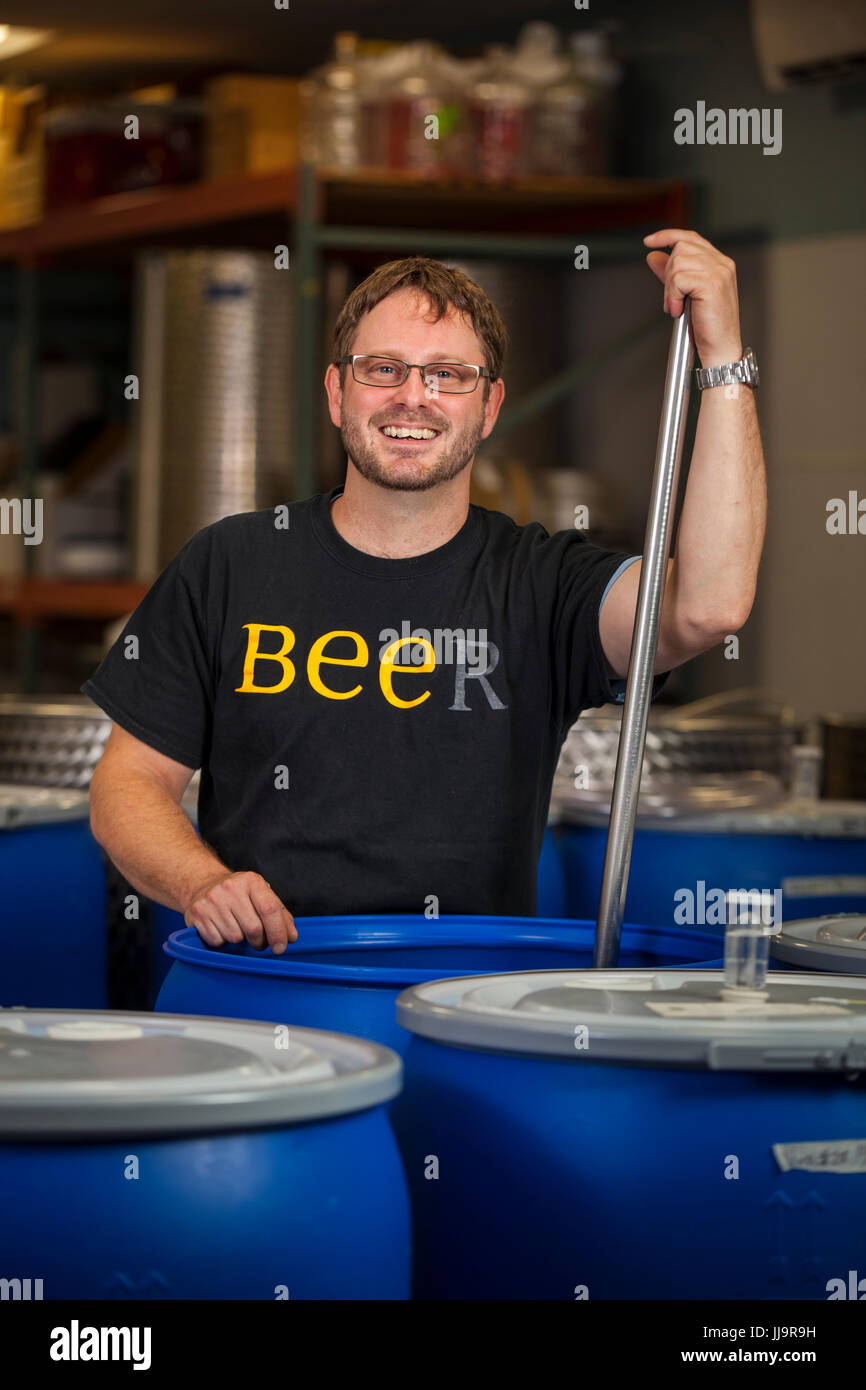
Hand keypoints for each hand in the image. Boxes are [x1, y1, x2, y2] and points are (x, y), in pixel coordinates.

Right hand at [184, 870, 297, 953]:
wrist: (203, 885)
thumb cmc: (238, 894)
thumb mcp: (260, 895)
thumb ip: (279, 914)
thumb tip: (291, 937)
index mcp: (251, 881)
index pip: (270, 909)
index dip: (278, 932)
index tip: (281, 947)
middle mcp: (231, 888)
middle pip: (254, 928)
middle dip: (260, 941)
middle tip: (259, 942)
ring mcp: (212, 900)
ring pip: (235, 937)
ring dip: (240, 940)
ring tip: (237, 928)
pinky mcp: (198, 913)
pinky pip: (218, 941)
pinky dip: (223, 941)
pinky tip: (222, 928)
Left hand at [643, 229, 741, 365]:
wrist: (721, 349)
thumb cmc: (707, 326)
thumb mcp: (686, 294)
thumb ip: (671, 274)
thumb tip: (653, 256)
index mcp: (719, 263)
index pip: (690, 237)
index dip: (668, 235)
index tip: (648, 242)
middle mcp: (722, 263)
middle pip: (681, 248)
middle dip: (667, 274)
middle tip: (672, 299)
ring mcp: (719, 272)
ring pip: (678, 262)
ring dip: (669, 288)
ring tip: (676, 307)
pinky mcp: (712, 284)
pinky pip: (679, 279)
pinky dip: (672, 297)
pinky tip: (679, 311)